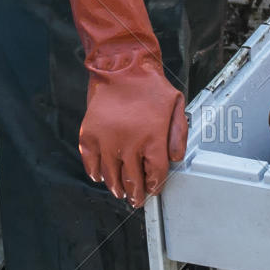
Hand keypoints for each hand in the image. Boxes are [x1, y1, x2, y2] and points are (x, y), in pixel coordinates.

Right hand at [67, 0, 187, 206]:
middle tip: (137, 202)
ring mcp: (107, 140)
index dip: (155, 186)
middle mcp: (129, 143)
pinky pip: (90, 160)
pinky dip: (95, 171)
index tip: (153, 191)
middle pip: (132, 179)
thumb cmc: (152, 87)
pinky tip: (100, 177)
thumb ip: (179, 135)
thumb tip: (176, 159)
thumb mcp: (177, 107)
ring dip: (116, 186)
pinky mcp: (90, 134)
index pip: (155, 173)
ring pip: (111, 173)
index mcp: (153, 139)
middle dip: (136, 193)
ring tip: (120, 194)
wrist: (121, 67)